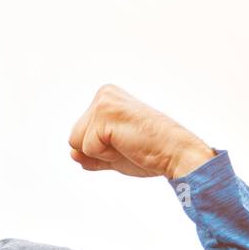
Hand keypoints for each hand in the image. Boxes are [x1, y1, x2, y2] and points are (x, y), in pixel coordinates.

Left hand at [67, 84, 214, 179]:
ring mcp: (102, 102)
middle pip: (73, 137)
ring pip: (76, 142)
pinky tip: (127, 145)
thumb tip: (72, 154)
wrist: (176, 154)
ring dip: (100, 153)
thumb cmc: (151, 153)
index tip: (126, 143)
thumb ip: (92, 152)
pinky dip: (105, 155)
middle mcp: (103, 94)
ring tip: (127, 144)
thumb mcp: (115, 153)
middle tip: (127, 145)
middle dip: (97, 151)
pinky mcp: (104, 114)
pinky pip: (86, 148)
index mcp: (106, 98)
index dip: (100, 150)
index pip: (80, 134)